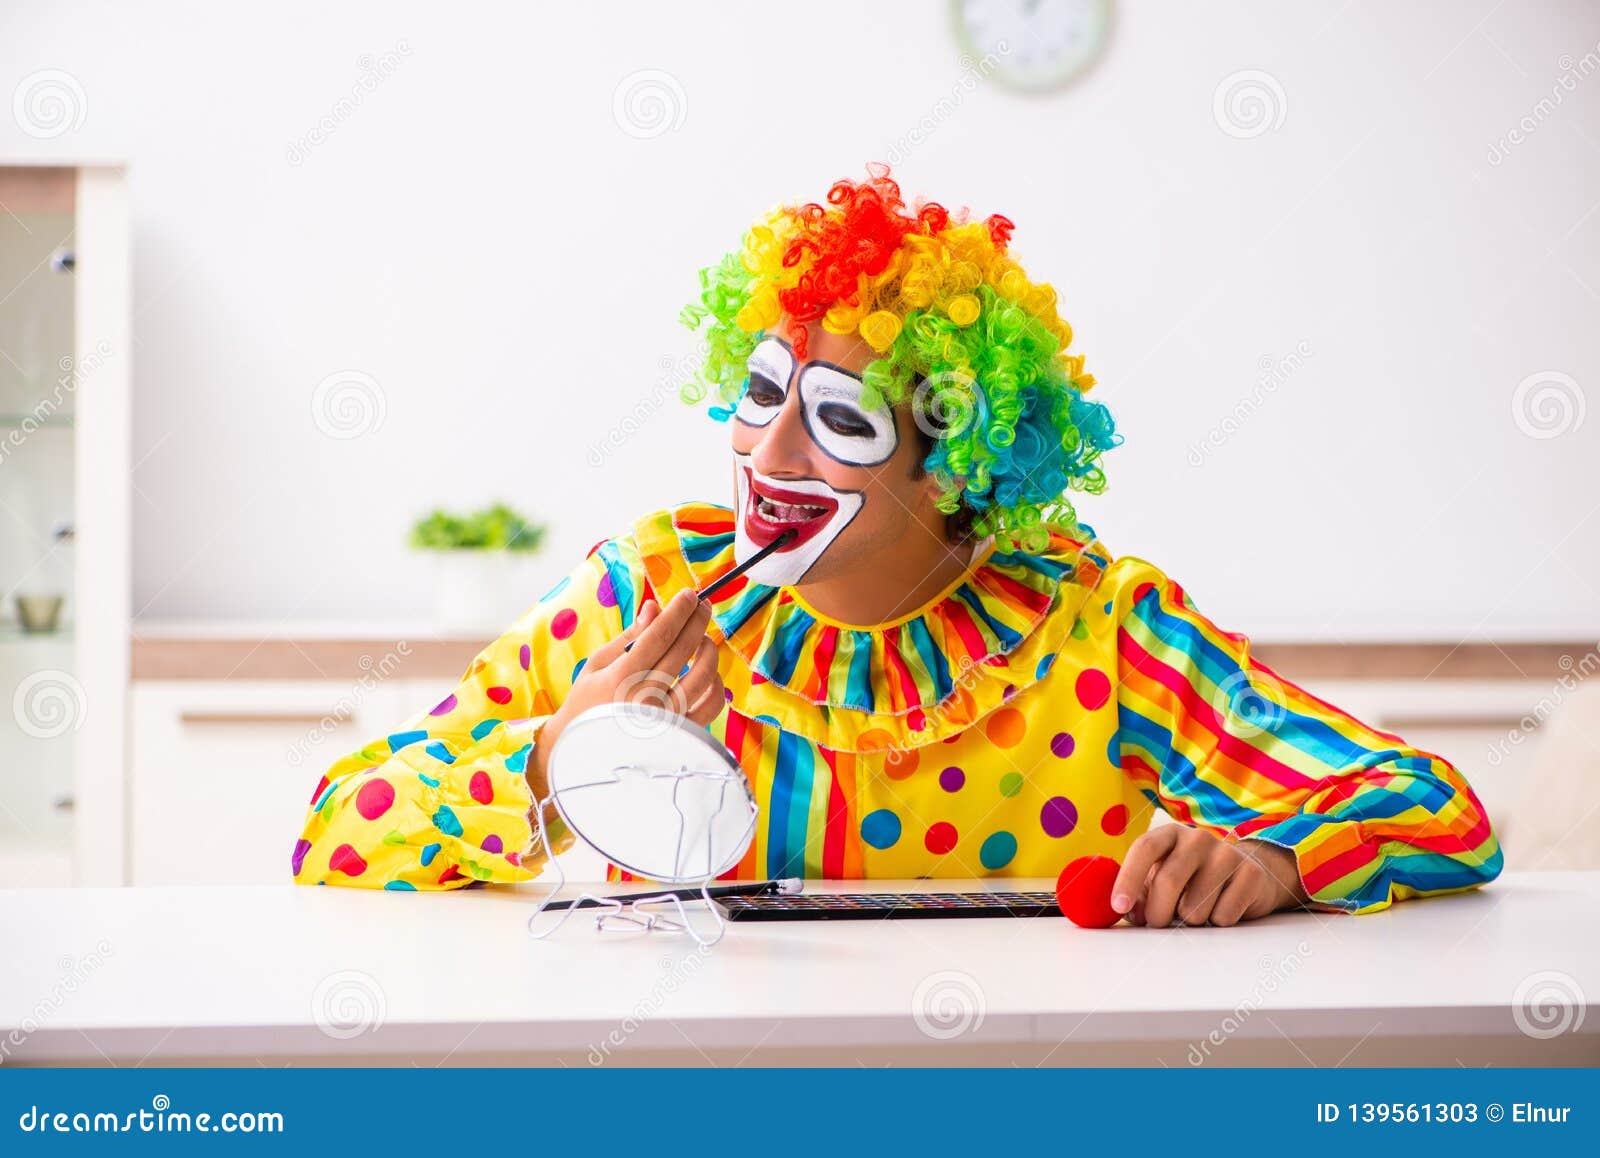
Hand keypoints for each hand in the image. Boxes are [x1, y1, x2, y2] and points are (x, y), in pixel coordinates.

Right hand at [527, 590, 724, 793]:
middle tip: (702, 605)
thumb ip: (628, 636)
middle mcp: (644, 699)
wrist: (583, 758)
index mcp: (619, 679)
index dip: (678, 611)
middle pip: (683, 649)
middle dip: (697, 620)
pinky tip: (707, 673)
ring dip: (708, 649)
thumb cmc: (588, 705)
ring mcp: (666, 720)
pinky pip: (712, 705)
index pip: (659, 635)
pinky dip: (715, 684)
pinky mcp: (681, 736)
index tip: (689, 595)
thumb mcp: (596, 666)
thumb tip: (655, 607)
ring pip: (703, 676)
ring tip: (702, 639)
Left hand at [1110, 825, 1310, 926]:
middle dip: (1158, 913)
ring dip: (1190, 920)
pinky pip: (1223, 916)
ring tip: (1198, 908)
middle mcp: (1198, 839)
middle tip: (1159, 922)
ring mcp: (1227, 854)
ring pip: (1195, 906)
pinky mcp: (1251, 874)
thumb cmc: (1193, 879)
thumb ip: (1140, 893)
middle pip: (1168, 881)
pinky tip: (1222, 907)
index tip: (1119, 906)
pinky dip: (1216, 922)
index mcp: (1170, 834)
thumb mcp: (1162, 878)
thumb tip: (1127, 911)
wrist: (1246, 875)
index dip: (1128, 878)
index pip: (1145, 848)